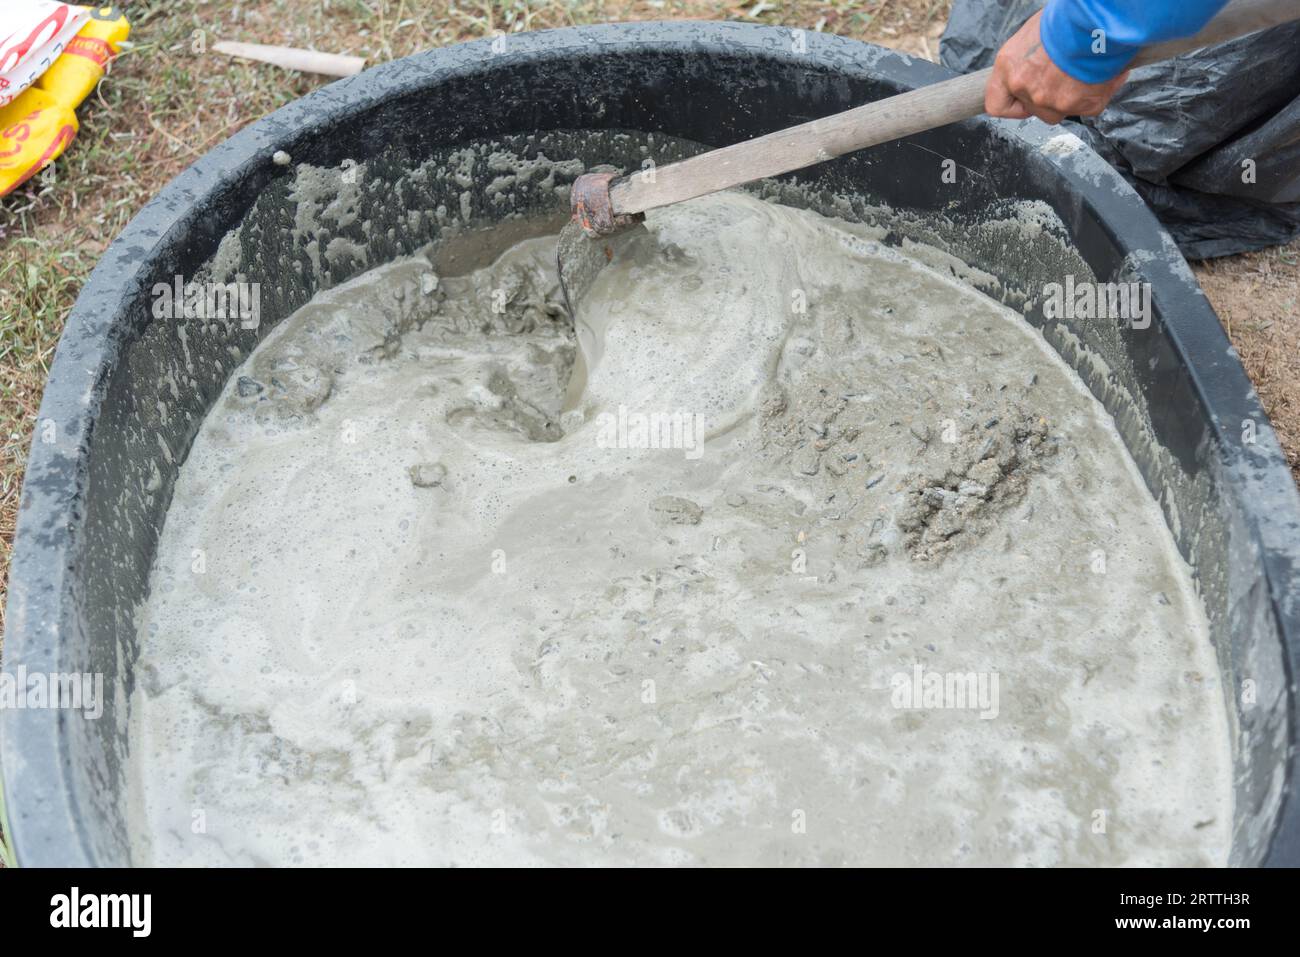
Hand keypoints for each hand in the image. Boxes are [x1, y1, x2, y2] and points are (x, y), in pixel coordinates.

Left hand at [984, 11, 1127, 124]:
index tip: (1021, 99)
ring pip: (1059, 109)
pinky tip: (1100, 72)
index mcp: (1009, 68)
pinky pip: (1088, 105)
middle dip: (1047, 94)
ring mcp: (1055, 102)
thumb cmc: (1066, 17)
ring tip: (1081, 70)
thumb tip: (1035, 67)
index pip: (996, 105)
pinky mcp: (1085, 105)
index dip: (1011, 105)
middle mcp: (1028, 89)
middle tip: (1062, 73)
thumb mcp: (1032, 33)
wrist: (1098, 18)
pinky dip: (1096, 92)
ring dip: (1069, 96)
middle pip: (1034, 107)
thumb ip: (1026, 60)